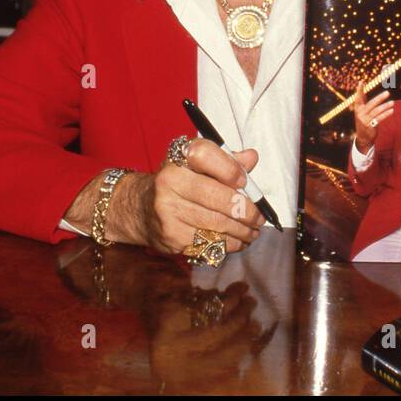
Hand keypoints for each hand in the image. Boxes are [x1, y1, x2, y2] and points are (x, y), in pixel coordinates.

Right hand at [125, 140, 265, 256]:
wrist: (141, 209)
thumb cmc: (179, 184)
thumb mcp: (198, 166)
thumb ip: (227, 161)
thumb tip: (252, 158)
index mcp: (178, 157)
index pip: (206, 155)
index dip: (230, 169)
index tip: (245, 183)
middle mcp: (169, 181)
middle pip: (217, 196)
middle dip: (246, 211)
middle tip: (259, 217)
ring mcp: (168, 209)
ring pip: (216, 223)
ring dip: (242, 231)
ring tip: (252, 232)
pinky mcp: (171, 235)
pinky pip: (208, 241)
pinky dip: (229, 244)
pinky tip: (237, 242)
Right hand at [352, 85, 392, 150]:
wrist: (362, 137)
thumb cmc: (363, 121)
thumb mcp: (361, 112)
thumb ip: (363, 101)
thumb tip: (362, 88)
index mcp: (358, 109)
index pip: (358, 98)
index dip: (359, 91)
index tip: (361, 82)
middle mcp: (360, 114)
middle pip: (371, 104)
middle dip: (380, 98)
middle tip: (387, 93)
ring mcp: (365, 120)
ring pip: (376, 111)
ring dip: (385, 106)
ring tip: (392, 103)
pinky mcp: (370, 126)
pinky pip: (379, 118)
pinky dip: (385, 114)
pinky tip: (391, 111)